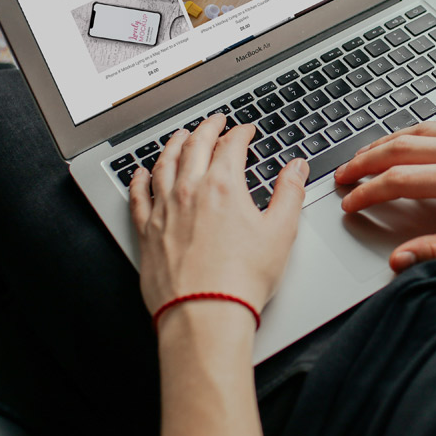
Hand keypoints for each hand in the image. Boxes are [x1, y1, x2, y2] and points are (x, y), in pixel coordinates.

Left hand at [128, 113, 308, 319]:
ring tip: (180, 136)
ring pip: (164, 163)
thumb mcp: (281, 233)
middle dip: (207, 128)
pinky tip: (141, 173)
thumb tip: (296, 168)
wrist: (204, 314)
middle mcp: (189, 191)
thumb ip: (290, 193)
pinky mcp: (147, 232)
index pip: (231, 145)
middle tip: (215, 121)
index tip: (246, 130)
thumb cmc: (241, 280)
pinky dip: (140, 178)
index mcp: (223, 186)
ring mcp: (164, 210)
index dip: (241, 133)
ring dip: (173, 144)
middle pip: (195, 146)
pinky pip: (139, 195)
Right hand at [334, 119, 435, 271]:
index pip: (399, 181)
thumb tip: (402, 258)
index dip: (367, 192)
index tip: (349, 203)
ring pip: (424, 129)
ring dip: (391, 139)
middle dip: (367, 160)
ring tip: (370, 153)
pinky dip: (423, 128)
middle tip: (344, 174)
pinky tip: (420, 136)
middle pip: (403, 146)